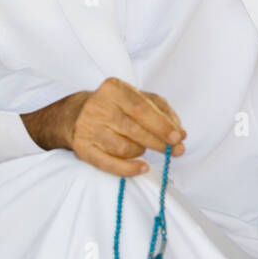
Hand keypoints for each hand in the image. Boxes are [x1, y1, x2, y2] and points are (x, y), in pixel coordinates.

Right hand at [21, 77, 185, 176]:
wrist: (77, 114)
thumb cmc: (116, 106)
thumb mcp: (139, 98)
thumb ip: (163, 112)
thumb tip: (180, 135)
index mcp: (113, 89)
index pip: (141, 108)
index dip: (162, 125)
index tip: (178, 137)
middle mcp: (97, 107)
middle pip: (134, 130)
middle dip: (159, 142)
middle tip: (175, 150)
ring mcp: (87, 128)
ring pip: (124, 148)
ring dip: (141, 151)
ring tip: (143, 146)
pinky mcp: (82, 148)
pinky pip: (108, 164)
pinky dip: (128, 169)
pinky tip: (142, 168)